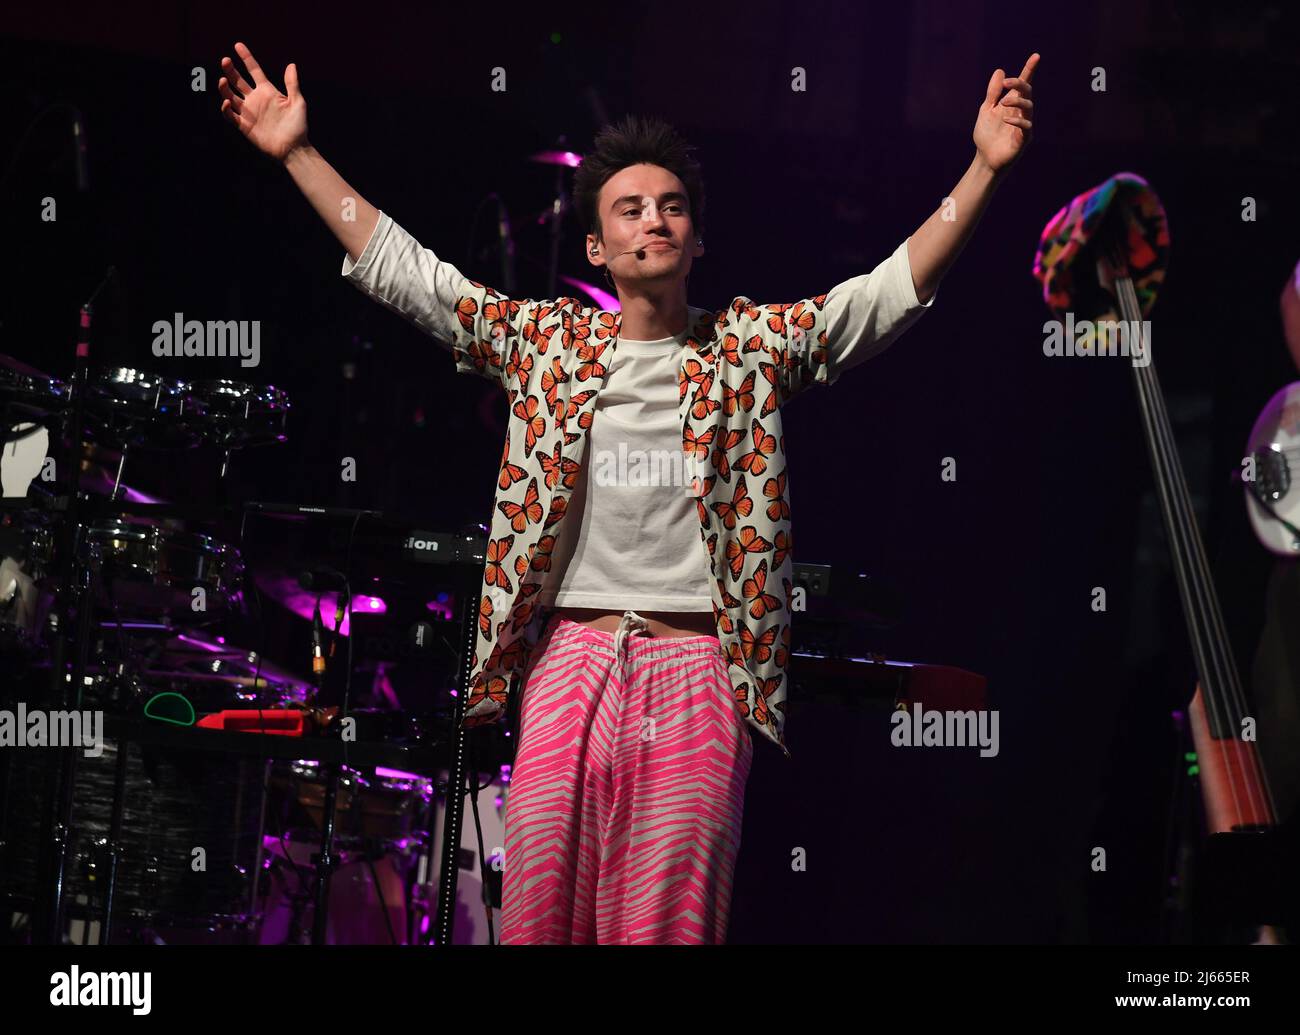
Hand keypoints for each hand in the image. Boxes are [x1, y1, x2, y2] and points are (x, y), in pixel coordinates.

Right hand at [218, 41, 307, 161]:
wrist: (294, 149)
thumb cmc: (298, 126)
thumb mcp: (298, 103)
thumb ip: (292, 84)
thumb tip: (291, 65)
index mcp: (267, 91)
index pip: (254, 70)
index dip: (246, 58)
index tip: (237, 45)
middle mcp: (256, 99)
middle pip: (238, 80)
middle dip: (230, 70)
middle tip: (225, 60)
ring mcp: (249, 112)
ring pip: (230, 95)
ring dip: (224, 87)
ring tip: (223, 80)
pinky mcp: (244, 126)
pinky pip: (230, 115)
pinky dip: (226, 108)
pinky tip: (228, 102)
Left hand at [973, 53, 1038, 174]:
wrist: (985, 158)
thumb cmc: (987, 135)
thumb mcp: (986, 110)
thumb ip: (993, 93)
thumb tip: (1000, 71)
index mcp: (1012, 103)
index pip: (1023, 84)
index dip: (1029, 70)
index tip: (1036, 56)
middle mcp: (1021, 112)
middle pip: (1027, 92)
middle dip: (1019, 84)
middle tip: (1007, 83)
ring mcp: (1024, 124)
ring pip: (1029, 107)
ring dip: (1017, 101)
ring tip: (1003, 103)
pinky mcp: (1024, 139)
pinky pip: (1026, 126)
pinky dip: (1017, 121)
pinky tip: (1006, 119)